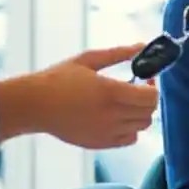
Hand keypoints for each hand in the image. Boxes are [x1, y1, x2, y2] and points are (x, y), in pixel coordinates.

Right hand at [0, 44, 158, 148]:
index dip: (153, 86)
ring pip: (141, 126)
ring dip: (140, 113)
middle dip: (148, 98)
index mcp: (110, 92)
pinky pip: (129, 140)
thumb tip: (141, 46)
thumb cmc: (58, 79)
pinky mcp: (100, 143)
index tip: (145, 78)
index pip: (150, 96)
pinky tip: (117, 116)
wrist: (35, 105)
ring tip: (125, 102)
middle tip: (137, 88)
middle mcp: (112, 115)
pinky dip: (130, 128)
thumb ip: (118, 53)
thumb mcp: (88, 59)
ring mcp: (107, 132)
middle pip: (149, 112)